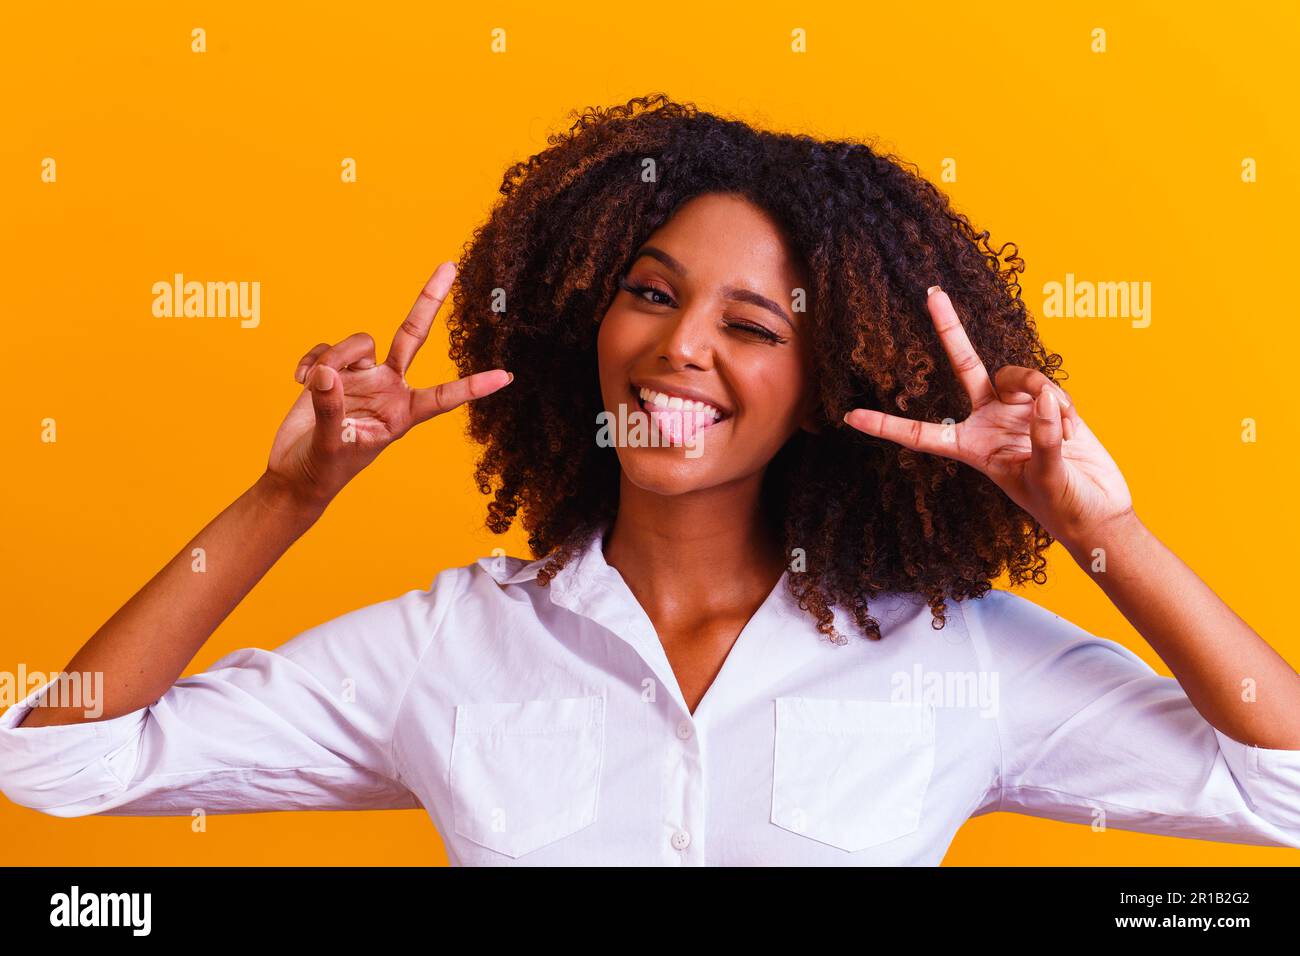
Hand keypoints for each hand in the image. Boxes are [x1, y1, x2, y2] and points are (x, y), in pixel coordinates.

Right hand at [265, 262, 511, 508]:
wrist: (295, 473)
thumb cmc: (322, 469)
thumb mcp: (331, 445)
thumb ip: (331, 408)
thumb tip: (326, 373)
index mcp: (401, 414)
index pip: (443, 397)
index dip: (472, 387)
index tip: (506, 378)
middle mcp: (388, 389)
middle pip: (411, 336)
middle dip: (428, 301)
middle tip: (449, 266)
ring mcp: (363, 378)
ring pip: (358, 342)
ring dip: (332, 357)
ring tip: (310, 384)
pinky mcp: (335, 372)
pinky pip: (326, 351)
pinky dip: (310, 360)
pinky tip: (297, 381)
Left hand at [843, 285, 1133, 550]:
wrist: (1098, 510)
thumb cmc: (1064, 507)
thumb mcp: (1048, 479)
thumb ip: (1042, 439)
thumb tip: (1043, 398)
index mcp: (972, 448)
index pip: (920, 435)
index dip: (886, 424)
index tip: (850, 416)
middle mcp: (988, 422)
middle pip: (963, 367)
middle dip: (950, 330)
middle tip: (932, 294)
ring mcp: (1017, 410)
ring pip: (1017, 374)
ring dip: (1040, 390)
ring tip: (1063, 427)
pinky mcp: (1047, 405)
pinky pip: (1048, 386)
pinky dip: (1062, 404)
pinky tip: (1073, 430)